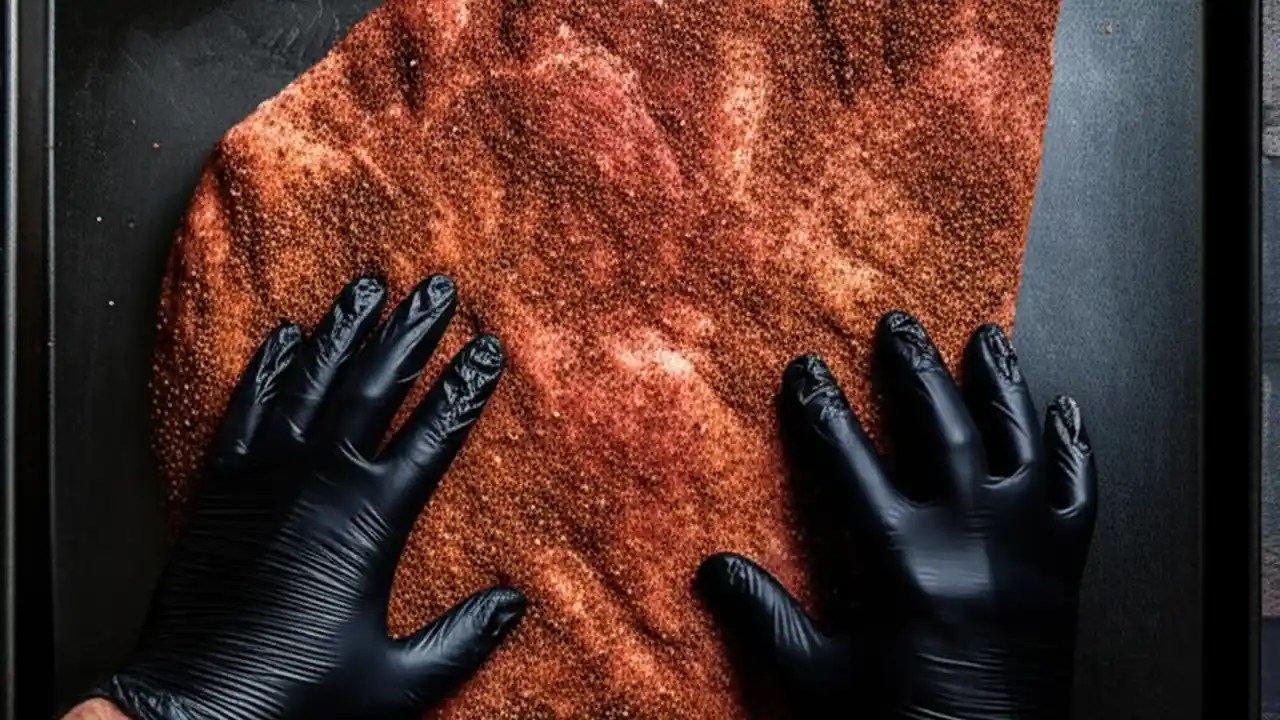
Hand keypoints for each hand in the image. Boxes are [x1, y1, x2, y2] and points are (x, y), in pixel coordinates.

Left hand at [93, 275, 524, 719]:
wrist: (195, 709)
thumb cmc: (299, 698)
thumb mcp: (399, 681)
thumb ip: (463, 638)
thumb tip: (514, 601)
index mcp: (373, 519)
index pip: (434, 434)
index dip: (465, 388)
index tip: (488, 350)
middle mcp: (322, 480)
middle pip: (377, 386)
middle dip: (411, 333)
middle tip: (438, 289)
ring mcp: (267, 475)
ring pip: (312, 381)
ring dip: (344, 330)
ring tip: (368, 287)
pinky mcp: (221, 486)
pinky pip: (247, 409)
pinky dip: (267, 368)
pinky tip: (285, 336)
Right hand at [697, 311, 1096, 718]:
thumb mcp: (819, 679)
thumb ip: (766, 618)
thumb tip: (713, 569)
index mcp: (907, 564)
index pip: (851, 462)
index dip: (823, 410)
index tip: (807, 371)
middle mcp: (973, 542)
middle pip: (943, 429)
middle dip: (916, 370)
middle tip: (899, 326)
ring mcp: (1027, 550)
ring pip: (1019, 444)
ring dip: (1001, 385)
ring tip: (989, 340)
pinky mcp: (1064, 570)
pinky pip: (1081, 493)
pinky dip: (1076, 447)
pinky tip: (1066, 411)